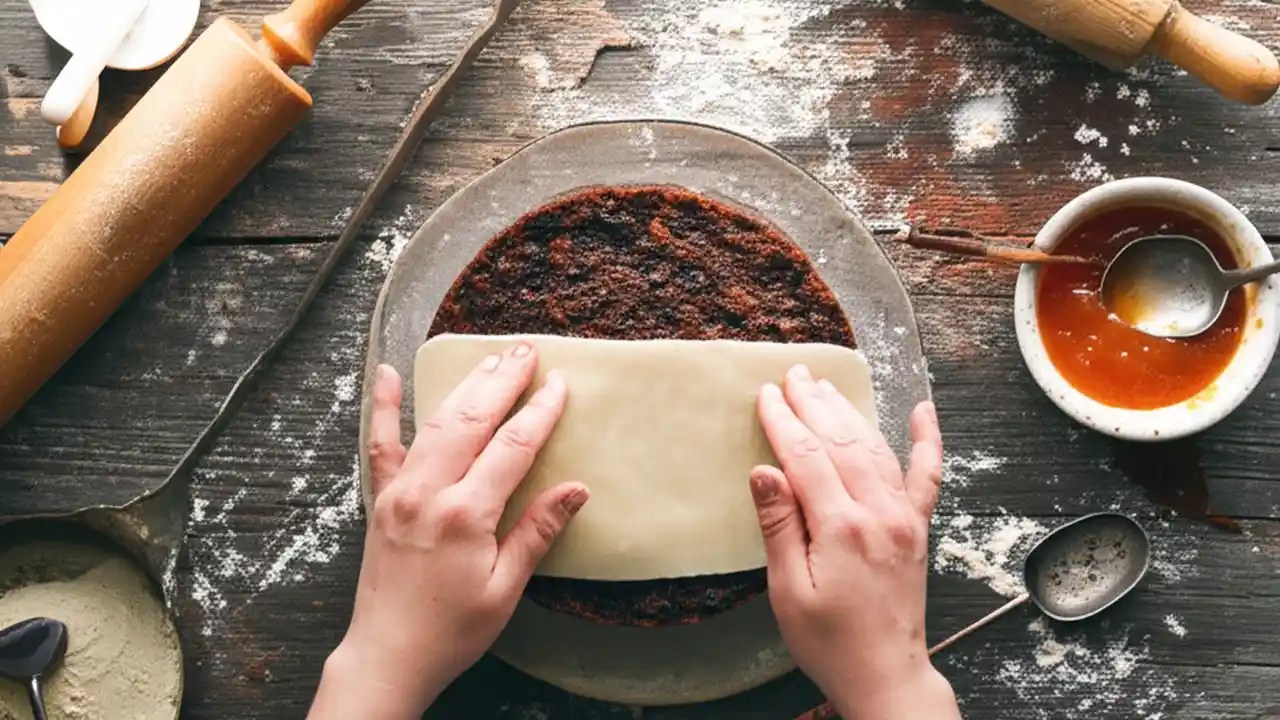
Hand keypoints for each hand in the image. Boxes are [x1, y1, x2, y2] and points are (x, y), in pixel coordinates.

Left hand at [309, 343, 587, 718]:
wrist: (387, 656)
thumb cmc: (451, 631)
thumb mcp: (505, 590)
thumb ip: (536, 533)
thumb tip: (575, 490)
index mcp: (465, 516)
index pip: (511, 448)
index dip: (539, 413)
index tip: (560, 385)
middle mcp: (428, 494)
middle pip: (471, 422)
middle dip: (502, 382)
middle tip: (526, 351)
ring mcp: (398, 493)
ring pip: (434, 424)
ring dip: (464, 387)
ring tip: (490, 359)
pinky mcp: (380, 501)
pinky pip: (380, 445)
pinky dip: (382, 408)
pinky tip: (385, 374)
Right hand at [751, 365, 959, 719]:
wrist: (886, 675)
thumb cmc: (830, 641)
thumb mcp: (788, 590)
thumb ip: (779, 526)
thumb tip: (764, 471)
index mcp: (842, 528)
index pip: (805, 457)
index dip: (783, 422)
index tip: (766, 395)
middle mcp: (879, 514)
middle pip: (841, 443)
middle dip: (813, 405)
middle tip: (793, 375)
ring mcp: (904, 518)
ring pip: (875, 449)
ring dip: (849, 414)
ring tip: (825, 387)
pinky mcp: (918, 529)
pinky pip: (927, 475)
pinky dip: (927, 440)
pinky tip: (922, 411)